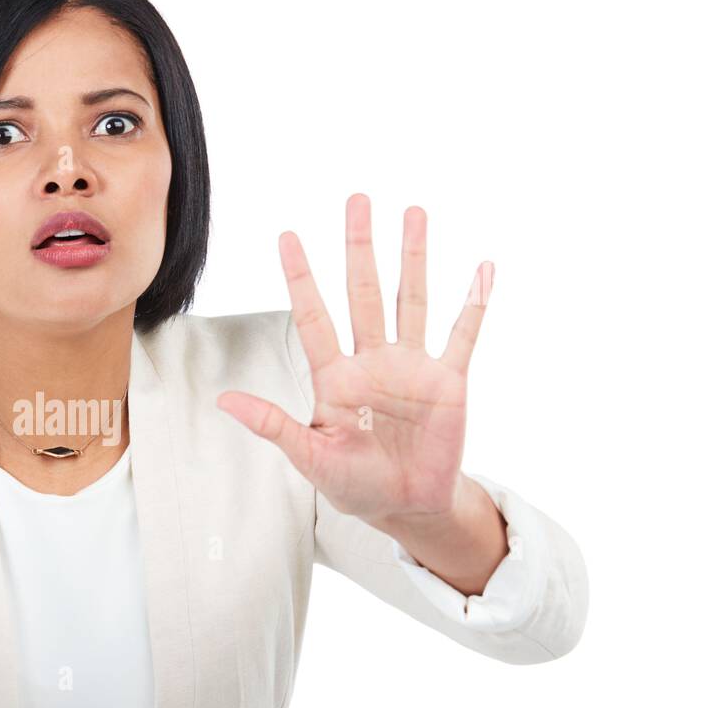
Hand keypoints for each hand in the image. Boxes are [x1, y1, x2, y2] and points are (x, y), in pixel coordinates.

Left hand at [218, 194, 492, 526]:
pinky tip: (483, 269)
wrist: (405, 507)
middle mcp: (372, 361)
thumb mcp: (309, 457)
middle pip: (363, 293)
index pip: (313, 317)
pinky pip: (463, 334)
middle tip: (357, 200)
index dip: (301, 278)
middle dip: (359, 248)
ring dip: (413, 258)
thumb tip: (224, 400)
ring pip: (410, 300)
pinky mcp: (448, 381)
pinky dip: (474, 303)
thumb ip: (273, 425)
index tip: (287, 236)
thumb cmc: (353, 484)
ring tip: (413, 213)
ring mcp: (411, 366)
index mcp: (335, 378)